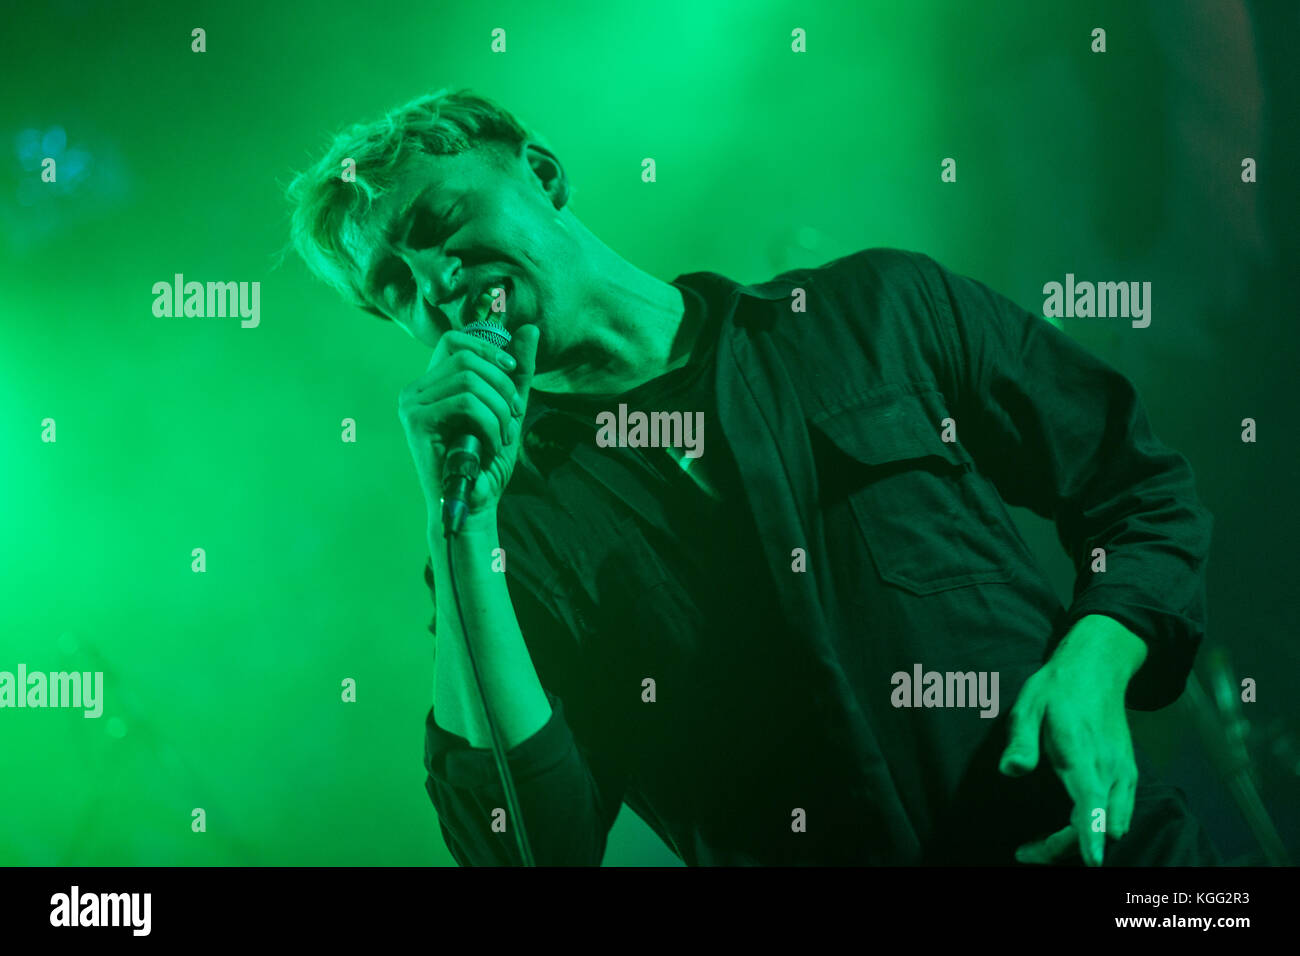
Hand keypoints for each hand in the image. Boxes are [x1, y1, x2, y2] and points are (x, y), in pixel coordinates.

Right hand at [399, 321, 540, 528]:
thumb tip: (530, 328)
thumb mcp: (509, 408)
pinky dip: (489, 424)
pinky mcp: (415, 421)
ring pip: (469, 380)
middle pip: (467, 358)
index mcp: (432, 385)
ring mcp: (411, 405)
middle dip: (502, 385)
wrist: (475, 502)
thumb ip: (517, 372)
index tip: (512, 374)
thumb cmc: (487, 460)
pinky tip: (491, 446)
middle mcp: (415, 390)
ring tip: (503, 436)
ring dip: (499, 409)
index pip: (455, 341)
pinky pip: (465, 403)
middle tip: (514, 416)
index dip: (488, 348)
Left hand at [998, 615, 1146, 865]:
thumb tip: (1011, 771)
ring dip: (1082, 843)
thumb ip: (1022, 739)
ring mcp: (1123, 774)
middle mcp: (1110, 767)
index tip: (1093, 862)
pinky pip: (1118, 817)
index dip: (1091, 833)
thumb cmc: (1057, 688)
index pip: (1092, 799)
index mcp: (1082, 751)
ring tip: (1040, 846)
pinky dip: (1097, 832)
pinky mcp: (1127, 776)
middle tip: (1026, 852)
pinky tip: (1070, 830)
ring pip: (1113, 826)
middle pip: (1100, 825)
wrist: (1097, 669)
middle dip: (1066, 849)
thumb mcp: (1029, 703)